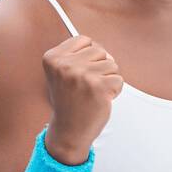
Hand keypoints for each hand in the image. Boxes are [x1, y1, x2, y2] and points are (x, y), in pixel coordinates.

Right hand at [42, 34, 122, 163]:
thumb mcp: (62, 73)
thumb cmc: (69, 101)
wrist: (69, 131)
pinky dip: (115, 91)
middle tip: (87, 86)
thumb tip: (104, 50)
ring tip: (93, 93)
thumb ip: (77, 56)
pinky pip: (119, 79)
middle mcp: (65, 64)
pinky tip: (100, 99)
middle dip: (100, 68)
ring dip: (108, 79)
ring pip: (112, 64)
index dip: (89, 57)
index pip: (84, 40)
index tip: (80, 74)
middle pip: (100, 50)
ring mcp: (81, 75)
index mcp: (52, 57)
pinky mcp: (98, 86)